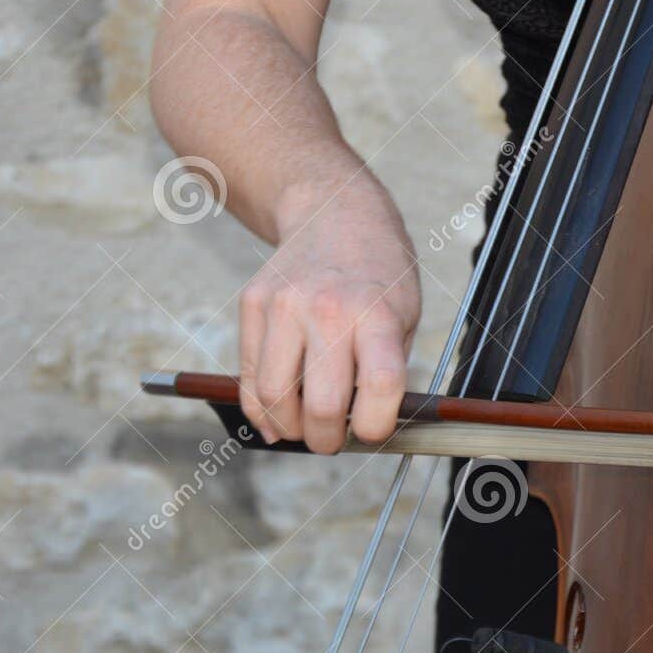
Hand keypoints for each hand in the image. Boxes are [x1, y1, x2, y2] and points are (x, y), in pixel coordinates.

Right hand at [239, 177, 420, 454]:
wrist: (334, 212)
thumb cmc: (378, 274)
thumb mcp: (405, 314)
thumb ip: (388, 369)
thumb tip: (366, 431)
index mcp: (377, 313)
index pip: (380, 387)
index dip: (376, 426)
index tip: (373, 433)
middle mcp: (328, 309)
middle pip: (321, 405)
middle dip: (328, 440)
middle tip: (334, 441)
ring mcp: (283, 306)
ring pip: (273, 397)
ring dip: (290, 430)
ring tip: (305, 430)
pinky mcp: (252, 304)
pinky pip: (247, 376)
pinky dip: (259, 410)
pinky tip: (275, 420)